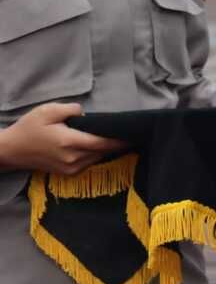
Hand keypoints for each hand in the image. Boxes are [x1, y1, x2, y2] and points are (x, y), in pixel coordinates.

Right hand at [0, 103, 125, 174]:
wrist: (11, 150)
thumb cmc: (29, 128)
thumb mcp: (48, 111)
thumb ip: (72, 109)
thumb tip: (87, 114)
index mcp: (69, 142)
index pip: (102, 143)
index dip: (120, 140)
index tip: (135, 134)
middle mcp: (72, 159)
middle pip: (103, 151)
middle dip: (117, 143)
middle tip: (130, 132)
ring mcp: (70, 169)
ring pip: (97, 158)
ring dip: (107, 149)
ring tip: (118, 137)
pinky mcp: (67, 173)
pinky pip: (89, 163)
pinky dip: (97, 154)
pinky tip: (101, 145)